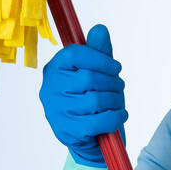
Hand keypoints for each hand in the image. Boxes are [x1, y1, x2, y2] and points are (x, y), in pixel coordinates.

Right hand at [39, 23, 126, 166]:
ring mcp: (56, 111)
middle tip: (119, 87)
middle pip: (89, 78)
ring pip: (96, 100)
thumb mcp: (96, 74)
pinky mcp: (67, 131)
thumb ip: (98, 53)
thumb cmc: (92, 102)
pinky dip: (116, 117)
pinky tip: (120, 115)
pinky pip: (99, 120)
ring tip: (118, 102)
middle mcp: (49, 89)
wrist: (89, 140)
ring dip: (116, 101)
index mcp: (54, 69)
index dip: (101, 59)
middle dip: (113, 83)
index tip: (116, 68)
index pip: (75, 54)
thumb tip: (100, 29)